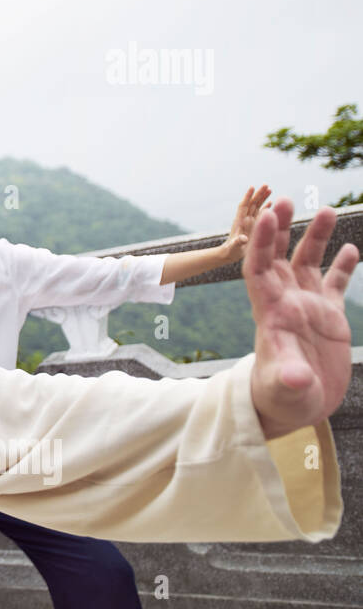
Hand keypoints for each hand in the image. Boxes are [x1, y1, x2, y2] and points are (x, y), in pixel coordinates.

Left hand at [220, 185, 272, 261]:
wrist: (229, 254)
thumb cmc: (231, 252)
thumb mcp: (234, 248)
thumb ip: (238, 243)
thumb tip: (243, 239)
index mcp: (239, 222)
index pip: (243, 206)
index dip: (247, 197)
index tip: (252, 187)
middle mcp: (244, 219)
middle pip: (251, 203)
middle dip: (258, 194)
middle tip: (266, 184)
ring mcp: (249, 222)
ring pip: (256, 207)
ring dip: (262, 198)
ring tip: (269, 189)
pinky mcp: (253, 225)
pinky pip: (259, 214)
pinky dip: (265, 207)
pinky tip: (270, 202)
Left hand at [246, 198, 357, 438]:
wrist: (294, 409)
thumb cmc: (281, 400)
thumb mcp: (285, 391)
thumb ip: (287, 379)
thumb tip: (294, 376)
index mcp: (270, 313)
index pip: (258, 269)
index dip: (261, 243)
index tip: (266, 217)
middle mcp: (286, 303)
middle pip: (278, 257)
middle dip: (280, 229)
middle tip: (282, 199)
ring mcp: (307, 308)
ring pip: (307, 263)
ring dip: (313, 238)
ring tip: (325, 209)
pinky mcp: (328, 317)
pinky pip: (334, 283)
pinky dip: (342, 265)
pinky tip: (351, 247)